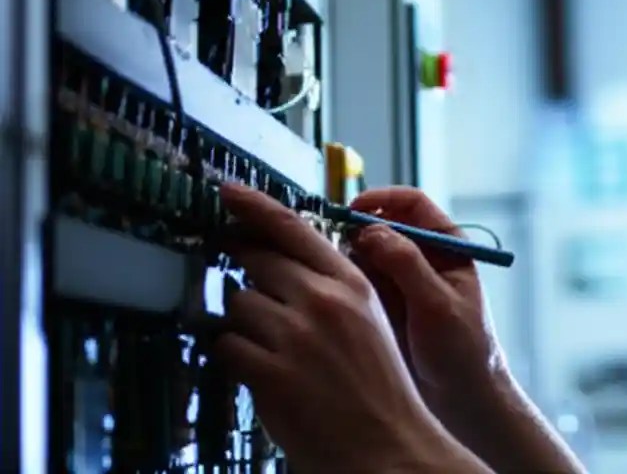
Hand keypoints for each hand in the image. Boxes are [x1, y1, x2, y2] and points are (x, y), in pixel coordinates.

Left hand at [213, 182, 491, 473]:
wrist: (389, 447)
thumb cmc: (380, 390)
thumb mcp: (370, 321)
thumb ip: (332, 289)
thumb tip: (282, 267)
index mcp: (352, 284)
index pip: (293, 228)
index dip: (254, 206)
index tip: (228, 190)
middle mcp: (323, 301)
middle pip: (255, 260)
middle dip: (244, 271)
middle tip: (250, 288)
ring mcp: (294, 337)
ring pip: (237, 304)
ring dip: (244, 323)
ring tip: (273, 350)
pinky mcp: (269, 374)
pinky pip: (226, 346)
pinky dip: (235, 357)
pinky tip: (261, 372)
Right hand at [344, 186, 503, 405]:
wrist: (462, 399)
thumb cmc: (464, 350)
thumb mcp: (437, 304)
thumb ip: (407, 264)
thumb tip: (372, 231)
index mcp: (446, 247)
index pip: (413, 205)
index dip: (384, 200)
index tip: (354, 209)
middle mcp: (421, 258)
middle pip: (383, 225)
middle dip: (358, 229)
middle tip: (334, 244)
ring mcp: (401, 281)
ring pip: (366, 252)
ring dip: (347, 256)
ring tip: (333, 273)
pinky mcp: (383, 303)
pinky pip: (358, 280)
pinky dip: (344, 280)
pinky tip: (335, 293)